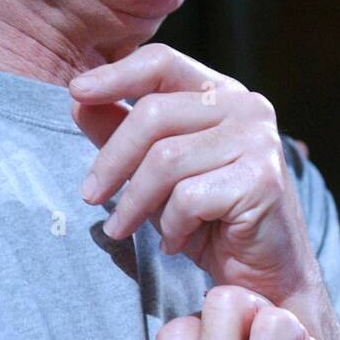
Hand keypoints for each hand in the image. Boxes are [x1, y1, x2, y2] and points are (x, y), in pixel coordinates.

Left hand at [69, 44, 320, 309]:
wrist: (263, 276)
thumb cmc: (208, 220)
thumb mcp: (156, 173)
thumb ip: (123, 133)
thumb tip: (79, 101)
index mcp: (222, 94)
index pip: (163, 63)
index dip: (116, 75)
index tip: (76, 92)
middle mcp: (246, 107)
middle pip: (154, 114)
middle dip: (111, 160)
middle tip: (89, 196)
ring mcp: (258, 141)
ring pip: (165, 160)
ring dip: (134, 203)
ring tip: (124, 227)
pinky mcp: (262, 180)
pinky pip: (188, 198)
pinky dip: (170, 227)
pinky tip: (175, 241)